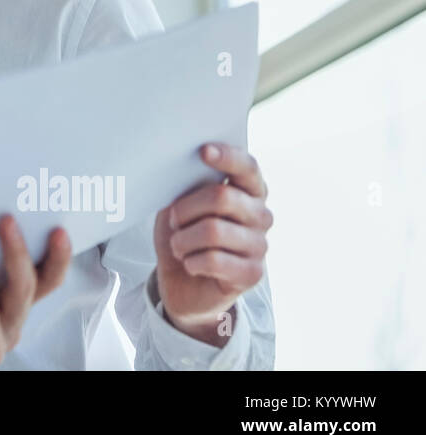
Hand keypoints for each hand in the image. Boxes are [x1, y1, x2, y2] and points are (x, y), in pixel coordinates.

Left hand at [154, 142, 271, 343]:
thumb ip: (188, 184)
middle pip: (222, 197)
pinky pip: (215, 260)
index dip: (227, 157)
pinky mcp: (253, 273)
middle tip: (173, 221)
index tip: (203, 151)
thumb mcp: (179, 203)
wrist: (183, 282)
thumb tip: (181, 165)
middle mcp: (261, 215)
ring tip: (179, 246)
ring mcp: (260, 244)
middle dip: (185, 209)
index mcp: (248, 190)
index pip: (247, 167)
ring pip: (213, 230)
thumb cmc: (184, 234)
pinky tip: (190, 264)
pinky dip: (191, 261)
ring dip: (183, 239)